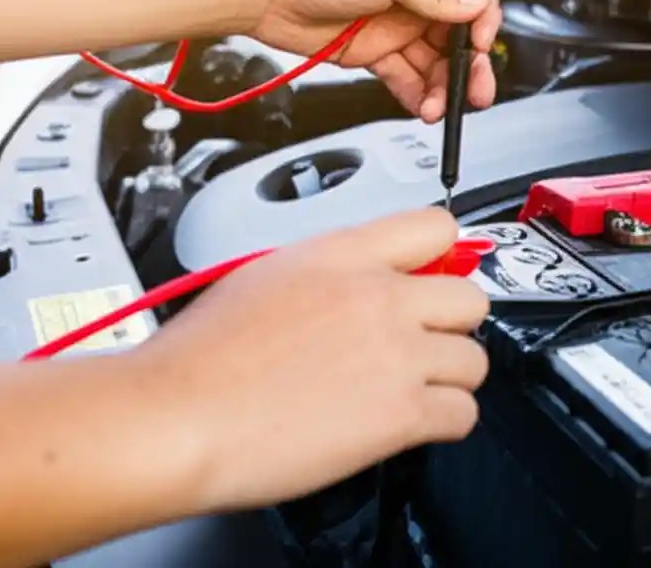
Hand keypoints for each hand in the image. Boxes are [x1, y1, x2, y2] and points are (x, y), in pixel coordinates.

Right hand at [135, 207, 490, 510]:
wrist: (176, 417)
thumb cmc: (197, 360)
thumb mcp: (261, 277)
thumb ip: (324, 274)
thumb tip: (354, 284)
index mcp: (340, 255)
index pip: (436, 227)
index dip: (442, 257)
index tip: (436, 277)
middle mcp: (377, 296)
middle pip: (471, 297)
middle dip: (451, 325)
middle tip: (423, 344)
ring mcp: (396, 354)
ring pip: (474, 360)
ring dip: (449, 379)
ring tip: (411, 391)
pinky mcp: (401, 413)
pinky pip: (463, 415)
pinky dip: (444, 424)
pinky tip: (410, 425)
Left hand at [247, 0, 502, 122]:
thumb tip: (474, 4)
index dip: (482, 19)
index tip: (479, 44)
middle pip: (458, 35)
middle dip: (470, 65)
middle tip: (475, 91)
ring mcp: (396, 25)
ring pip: (435, 63)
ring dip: (443, 87)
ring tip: (439, 107)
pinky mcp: (376, 52)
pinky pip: (407, 78)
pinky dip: (418, 95)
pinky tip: (423, 107)